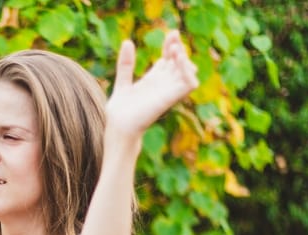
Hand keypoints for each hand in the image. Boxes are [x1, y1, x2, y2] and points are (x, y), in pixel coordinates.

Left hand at [106, 30, 199, 149]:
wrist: (118, 127)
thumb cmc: (120, 111)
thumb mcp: (122, 82)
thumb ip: (125, 64)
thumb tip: (128, 41)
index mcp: (153, 80)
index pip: (169, 59)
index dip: (171, 45)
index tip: (172, 34)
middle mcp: (163, 85)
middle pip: (179, 63)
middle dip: (179, 48)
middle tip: (174, 37)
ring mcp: (168, 91)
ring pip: (188, 72)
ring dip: (185, 58)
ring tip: (176, 49)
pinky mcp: (171, 98)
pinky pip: (189, 84)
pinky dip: (188, 71)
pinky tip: (178, 60)